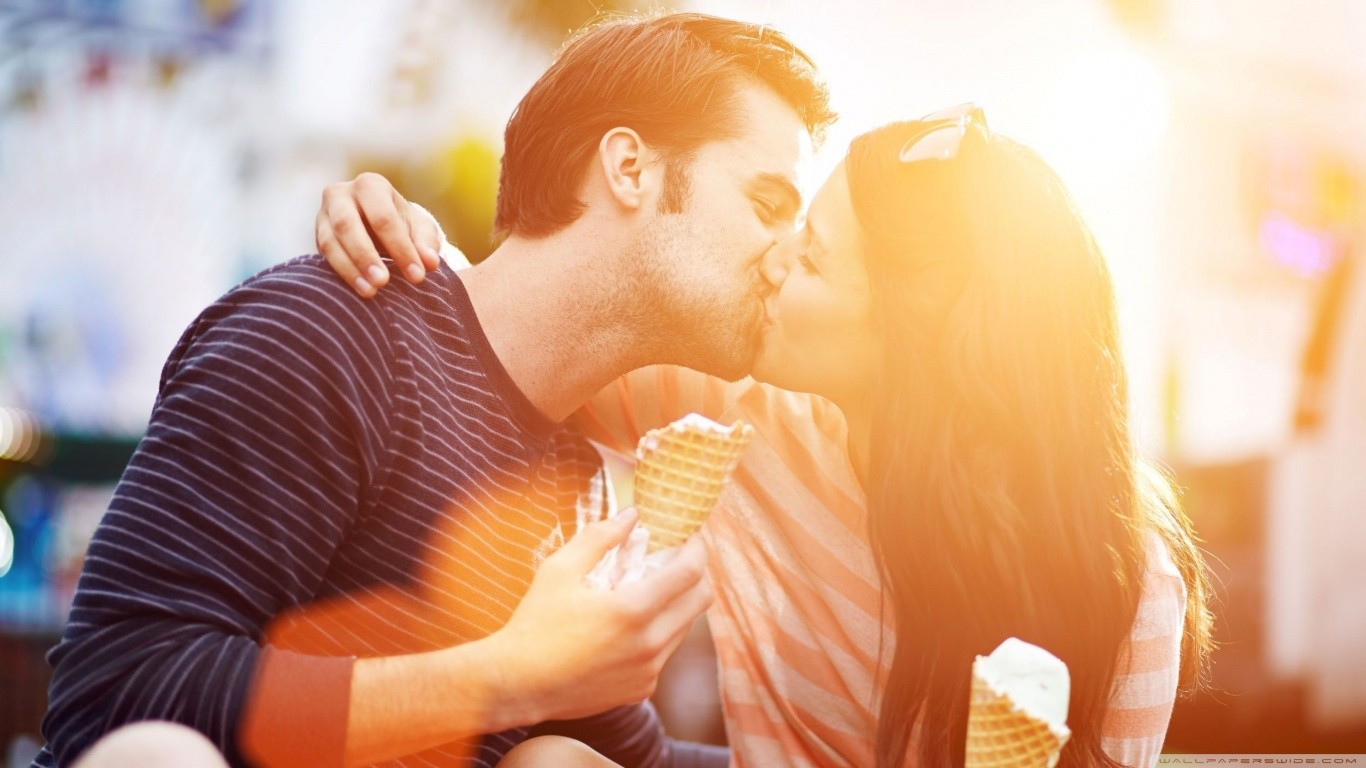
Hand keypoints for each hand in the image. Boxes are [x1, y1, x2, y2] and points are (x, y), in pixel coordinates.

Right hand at [316, 172, 443, 296]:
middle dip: (365, 255)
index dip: (400, 247)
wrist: (378, 225)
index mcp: (371, 186)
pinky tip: (357, 288)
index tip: (417, 275)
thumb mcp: (420, 229)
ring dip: (349, 268)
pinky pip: (323, 254)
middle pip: (347, 224)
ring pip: (330, 241)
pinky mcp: (317, 235)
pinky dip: (340, 273)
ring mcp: (324, 214)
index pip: (383, 217)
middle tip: (383, 282)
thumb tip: (430, 262)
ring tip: (370, 291)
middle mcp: (341, 194)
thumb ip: (426, 244)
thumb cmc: (402, 225)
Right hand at [490, 509, 713, 722]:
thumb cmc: (534, 624)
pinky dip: (658, 632)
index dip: (697, 547)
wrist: (517, 684)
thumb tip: (631, 515)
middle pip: (700, 600)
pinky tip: (628, 625)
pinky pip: (665, 653)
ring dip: (676, 603)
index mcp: (633, 610)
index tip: (691, 535)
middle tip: (675, 558)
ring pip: (684, 627)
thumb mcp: (560, 570)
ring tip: (647, 589)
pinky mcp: (641, 689)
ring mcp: (648, 671)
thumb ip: (599, 537)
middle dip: (696, 573)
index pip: (691, 572)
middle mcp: (650, 644)